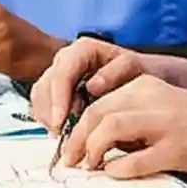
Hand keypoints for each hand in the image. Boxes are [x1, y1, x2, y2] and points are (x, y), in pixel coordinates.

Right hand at [30, 37, 186, 131]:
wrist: (145, 80)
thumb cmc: (141, 74)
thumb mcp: (136, 69)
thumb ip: (118, 71)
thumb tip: (92, 85)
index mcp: (84, 49)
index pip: (63, 72)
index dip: (58, 97)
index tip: (61, 121)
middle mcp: (68, 59)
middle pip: (46, 84)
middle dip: (51, 112)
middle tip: (61, 136)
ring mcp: (60, 75)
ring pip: (41, 96)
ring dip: (48, 118)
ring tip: (64, 138)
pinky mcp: (58, 90)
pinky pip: (43, 105)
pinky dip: (49, 119)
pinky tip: (63, 133)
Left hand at [58, 75, 186, 178]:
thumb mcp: (165, 107)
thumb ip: (134, 116)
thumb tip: (100, 140)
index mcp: (148, 87)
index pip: (98, 101)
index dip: (77, 124)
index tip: (70, 143)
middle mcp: (154, 100)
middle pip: (98, 112)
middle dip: (76, 139)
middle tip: (71, 159)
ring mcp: (165, 125)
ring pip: (110, 128)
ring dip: (92, 150)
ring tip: (90, 166)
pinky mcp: (177, 150)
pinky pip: (136, 160)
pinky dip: (118, 170)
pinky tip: (116, 174)